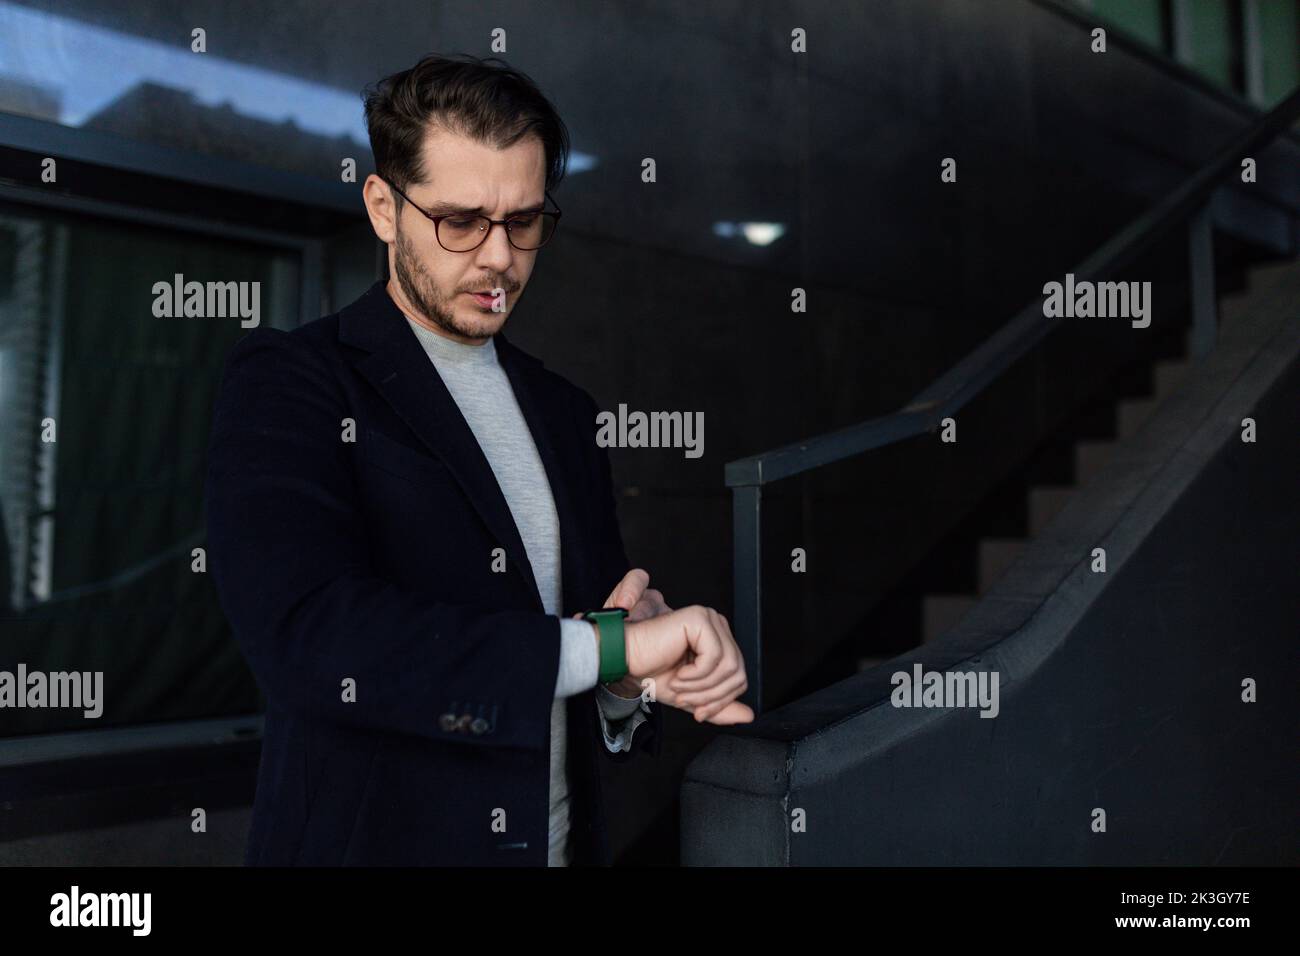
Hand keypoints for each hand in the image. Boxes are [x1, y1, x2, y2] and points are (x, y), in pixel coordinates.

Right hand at [580, 569, 752, 724]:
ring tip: (679, 686)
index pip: (739, 675)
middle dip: (712, 696)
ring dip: (701, 686)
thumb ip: (719, 705)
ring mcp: (709, 619)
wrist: (625, 661)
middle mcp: (717, 626)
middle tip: (685, 700)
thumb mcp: (693, 696)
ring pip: (729, 666)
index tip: (699, 712)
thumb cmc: (652, 672)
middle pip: (738, 672)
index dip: (721, 700)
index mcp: (718, 640)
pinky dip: (696, 674)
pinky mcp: (699, 619)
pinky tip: (678, 673)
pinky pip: (714, 657)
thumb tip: (749, 715)